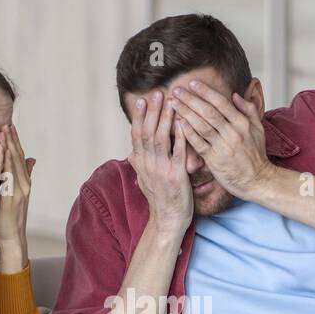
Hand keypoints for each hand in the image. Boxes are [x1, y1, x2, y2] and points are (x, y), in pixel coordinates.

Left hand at [0, 123, 34, 246]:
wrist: (12, 238)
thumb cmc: (9, 218)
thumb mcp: (16, 195)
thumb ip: (21, 177)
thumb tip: (31, 159)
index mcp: (22, 182)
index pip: (18, 157)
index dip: (14, 142)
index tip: (7, 126)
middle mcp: (23, 184)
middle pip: (17, 157)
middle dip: (11, 140)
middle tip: (5, 123)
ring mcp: (19, 190)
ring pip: (14, 164)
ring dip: (8, 147)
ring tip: (3, 132)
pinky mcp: (12, 198)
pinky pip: (8, 177)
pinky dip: (6, 163)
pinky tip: (2, 152)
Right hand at [128, 91, 192, 238]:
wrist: (168, 220)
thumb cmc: (161, 200)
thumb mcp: (145, 181)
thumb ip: (140, 165)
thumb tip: (132, 154)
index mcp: (141, 164)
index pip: (137, 135)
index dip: (140, 117)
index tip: (142, 100)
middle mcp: (148, 165)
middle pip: (148, 132)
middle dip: (152, 111)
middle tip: (157, 93)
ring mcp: (161, 170)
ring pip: (160, 139)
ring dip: (165, 119)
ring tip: (170, 102)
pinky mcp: (176, 176)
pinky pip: (177, 152)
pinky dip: (179, 136)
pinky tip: (183, 122)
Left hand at [171, 82, 273, 199]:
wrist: (257, 180)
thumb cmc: (256, 154)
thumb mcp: (259, 129)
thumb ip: (249, 110)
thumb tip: (236, 95)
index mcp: (242, 123)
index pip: (221, 102)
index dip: (206, 92)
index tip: (193, 83)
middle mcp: (232, 133)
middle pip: (208, 112)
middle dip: (190, 99)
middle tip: (176, 90)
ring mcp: (222, 146)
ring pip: (201, 125)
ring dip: (185, 112)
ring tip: (173, 103)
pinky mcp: (214, 160)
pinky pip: (198, 144)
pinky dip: (188, 133)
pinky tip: (178, 123)